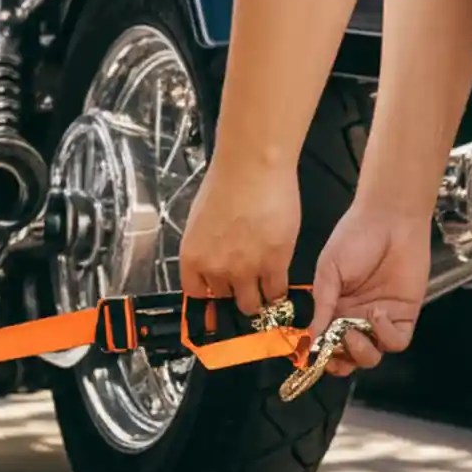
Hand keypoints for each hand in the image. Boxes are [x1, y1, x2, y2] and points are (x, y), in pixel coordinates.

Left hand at [179, 159, 299, 315]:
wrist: (253, 168)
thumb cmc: (226, 181)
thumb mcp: (201, 218)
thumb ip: (206, 244)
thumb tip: (216, 254)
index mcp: (192, 256)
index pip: (195, 291)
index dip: (209, 289)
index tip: (218, 287)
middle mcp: (215, 269)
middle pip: (225, 297)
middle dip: (234, 290)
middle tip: (245, 281)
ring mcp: (246, 270)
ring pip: (251, 303)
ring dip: (258, 298)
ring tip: (264, 289)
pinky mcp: (274, 265)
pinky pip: (276, 292)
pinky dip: (278, 292)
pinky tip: (279, 283)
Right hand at [310, 202, 431, 375]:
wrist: (390, 219)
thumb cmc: (354, 237)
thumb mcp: (328, 270)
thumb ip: (321, 305)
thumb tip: (309, 337)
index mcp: (333, 308)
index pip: (325, 342)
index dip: (318, 354)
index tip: (310, 356)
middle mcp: (355, 318)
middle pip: (348, 357)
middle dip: (340, 362)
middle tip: (334, 350)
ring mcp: (380, 320)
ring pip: (371, 356)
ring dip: (360, 352)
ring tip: (353, 331)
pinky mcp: (405, 316)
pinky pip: (396, 341)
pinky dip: (385, 335)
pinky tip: (377, 313)